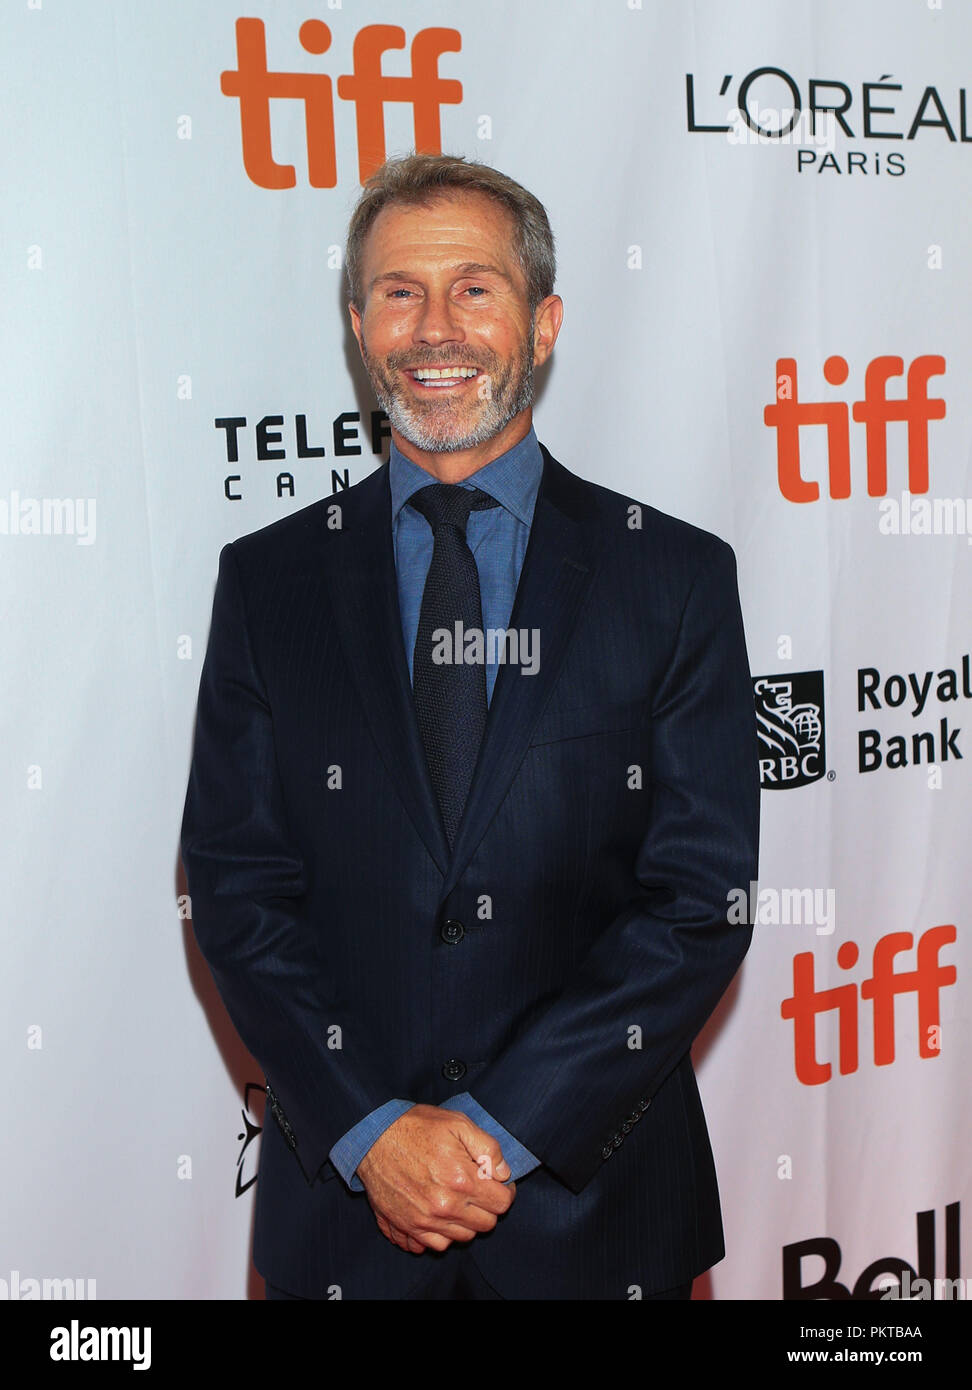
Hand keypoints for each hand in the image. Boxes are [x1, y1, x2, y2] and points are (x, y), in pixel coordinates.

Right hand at [356, 1103, 516, 1253]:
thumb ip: (488, 1148)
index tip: (497, 1182)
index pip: (502, 1203)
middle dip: (487, 1207)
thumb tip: (504, 1172)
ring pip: (463, 1237)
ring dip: (466, 1221)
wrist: (372, 1138)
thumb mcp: (457, 1123)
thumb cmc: (416, 1127)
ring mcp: (424, 1221)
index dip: (505, 1191)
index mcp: (461, 1180)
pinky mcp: (406, 1227)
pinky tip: (440, 1214)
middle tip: (478, 1189)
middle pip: (486, 1224)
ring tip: (458, 1199)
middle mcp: (444, 1207)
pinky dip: (442, 1234)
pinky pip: (436, 1245)